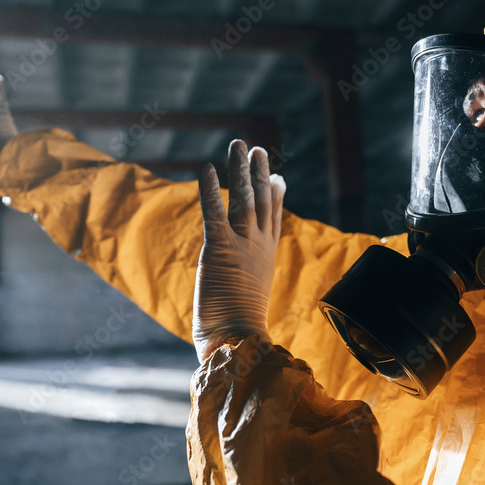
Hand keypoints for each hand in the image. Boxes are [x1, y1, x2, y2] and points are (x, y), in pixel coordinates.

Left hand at [193, 140, 285, 362]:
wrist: (238, 340)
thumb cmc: (241, 327)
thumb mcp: (252, 294)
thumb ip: (253, 276)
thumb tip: (254, 268)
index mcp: (267, 256)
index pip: (274, 217)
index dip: (275, 193)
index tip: (277, 176)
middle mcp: (258, 245)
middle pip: (262, 199)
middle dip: (259, 172)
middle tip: (257, 149)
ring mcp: (241, 245)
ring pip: (244, 198)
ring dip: (240, 170)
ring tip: (239, 145)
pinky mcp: (219, 248)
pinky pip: (215, 211)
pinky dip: (212, 188)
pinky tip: (208, 168)